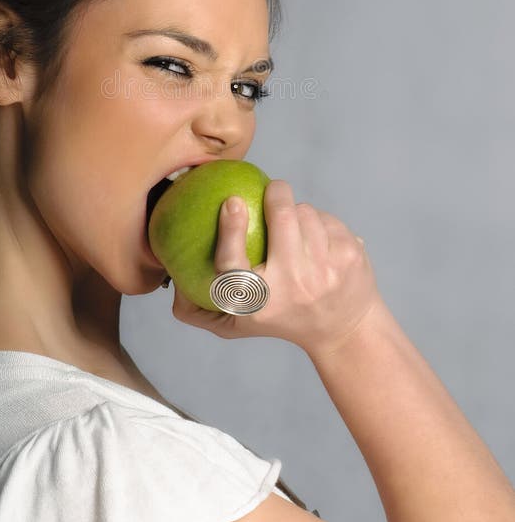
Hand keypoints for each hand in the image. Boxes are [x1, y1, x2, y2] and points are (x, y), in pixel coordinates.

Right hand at [172, 179, 380, 355]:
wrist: (343, 332)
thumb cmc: (279, 320)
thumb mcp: (236, 325)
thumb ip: (198, 310)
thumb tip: (170, 283)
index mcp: (259, 303)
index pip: (234, 266)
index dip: (229, 231)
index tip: (231, 203)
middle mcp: (293, 288)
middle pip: (282, 220)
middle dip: (277, 194)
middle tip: (272, 189)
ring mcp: (326, 272)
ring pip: (306, 213)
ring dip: (299, 211)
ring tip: (295, 222)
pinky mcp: (350, 258)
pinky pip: (329, 219)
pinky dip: (321, 222)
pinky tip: (319, 237)